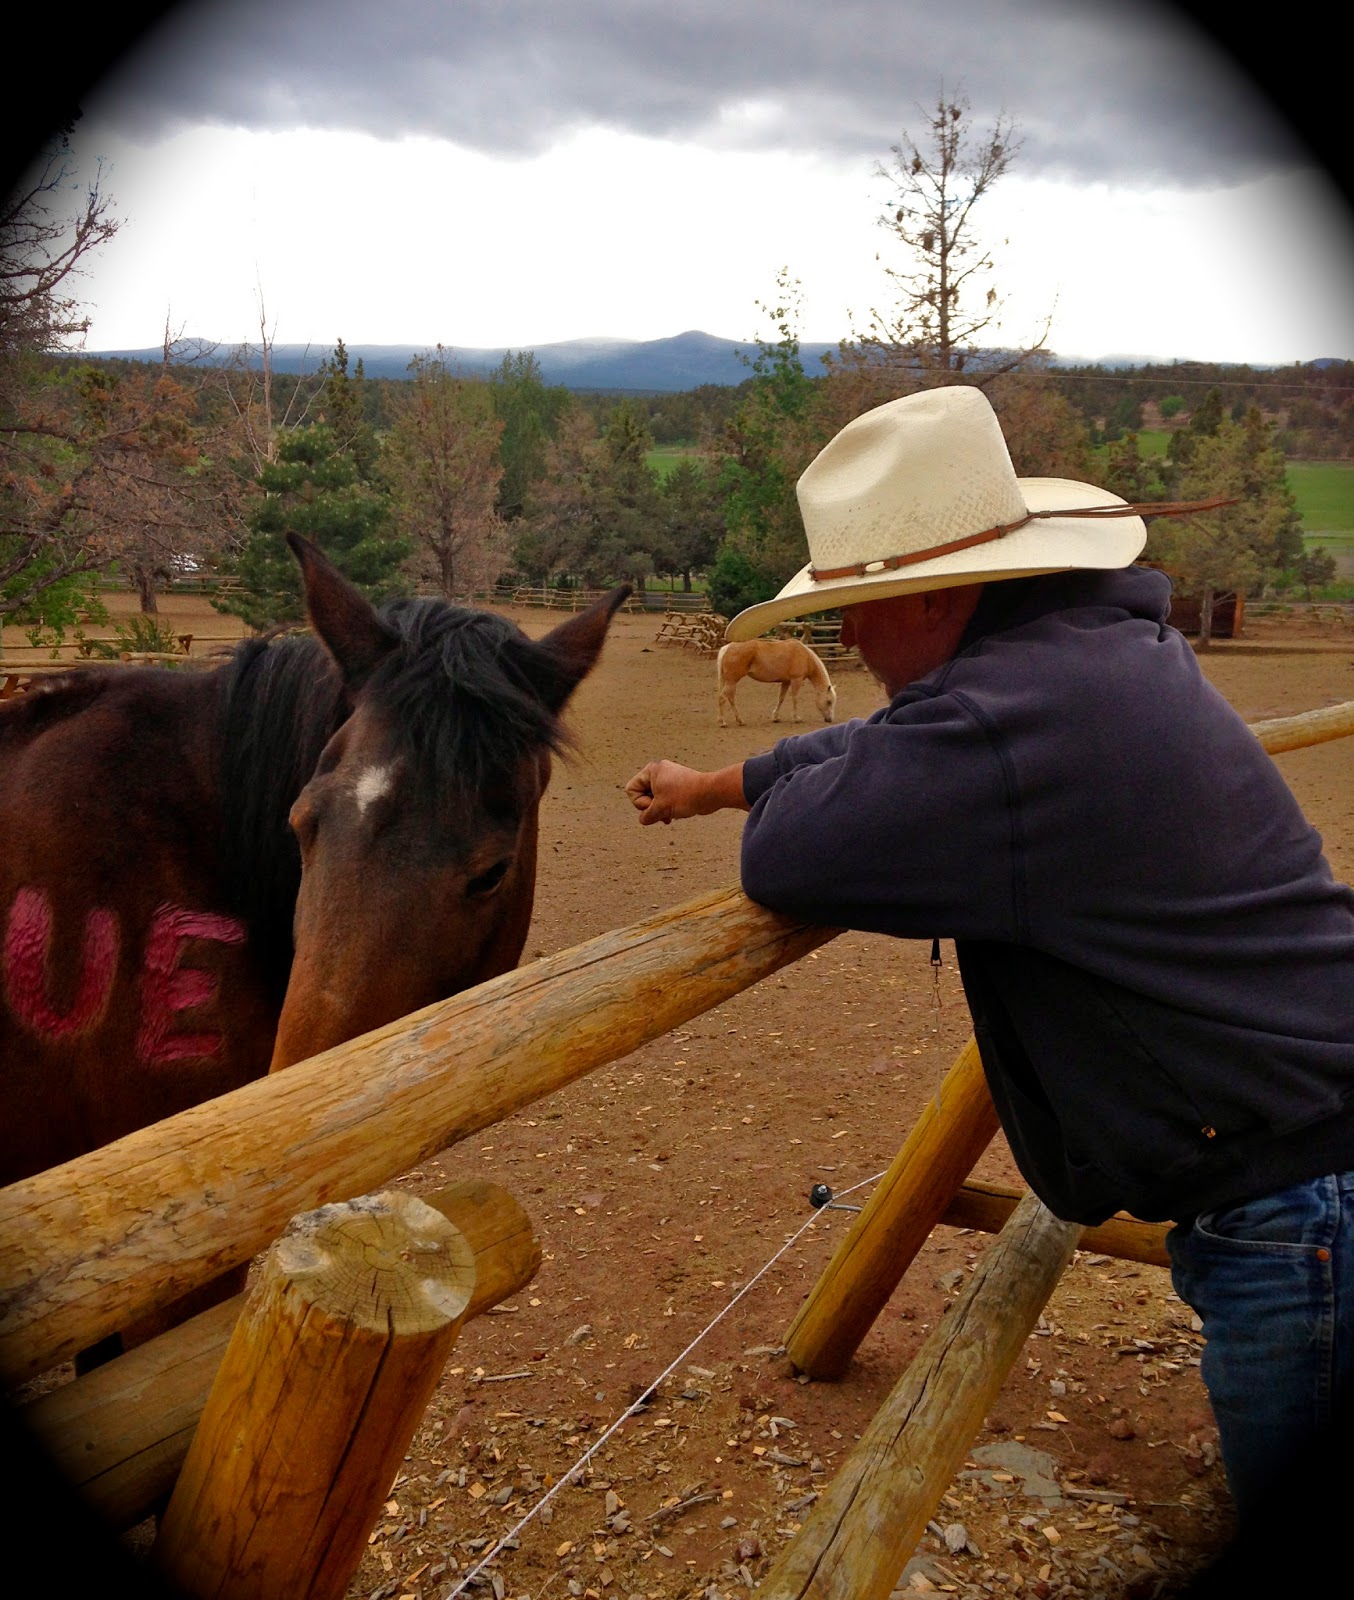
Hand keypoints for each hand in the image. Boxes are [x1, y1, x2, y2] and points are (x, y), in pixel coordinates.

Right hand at [625, 760, 747, 824]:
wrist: (711, 793)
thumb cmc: (685, 797)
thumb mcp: (660, 809)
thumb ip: (646, 816)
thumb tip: (645, 819)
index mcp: (652, 770)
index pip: (632, 790)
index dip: (640, 802)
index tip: (654, 804)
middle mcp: (659, 772)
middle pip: (643, 795)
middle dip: (651, 808)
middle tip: (662, 812)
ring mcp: (669, 779)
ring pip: (654, 800)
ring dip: (659, 811)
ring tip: (669, 817)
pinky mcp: (678, 787)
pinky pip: (665, 800)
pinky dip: (667, 809)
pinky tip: (674, 816)